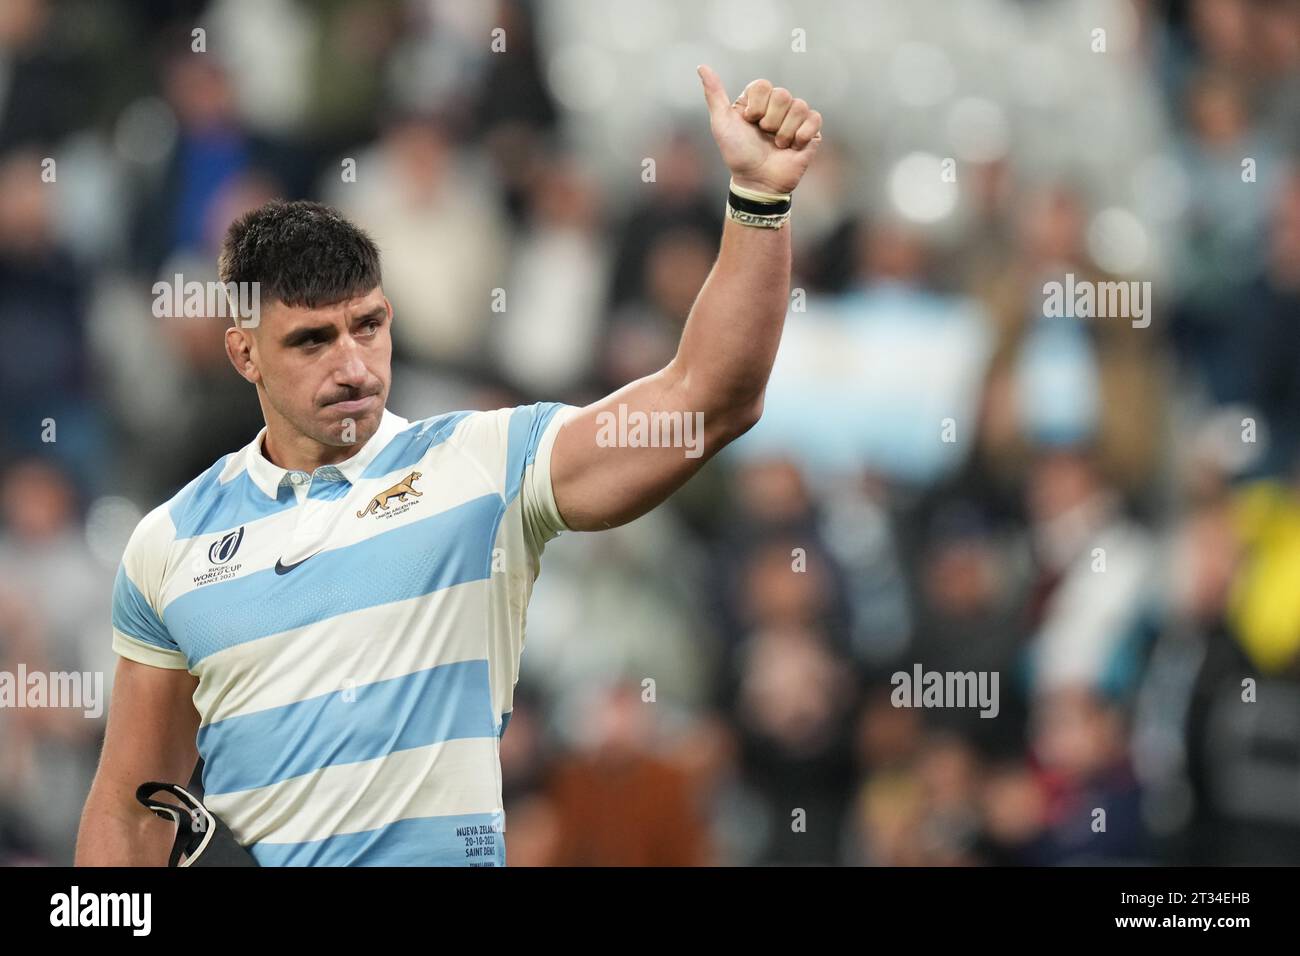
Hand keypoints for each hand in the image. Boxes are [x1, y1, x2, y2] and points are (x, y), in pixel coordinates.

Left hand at [697, 64, 822, 195]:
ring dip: (784, 132)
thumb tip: (702, 67)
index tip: (749, 121)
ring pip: (799, 106)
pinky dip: (802, 135)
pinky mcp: (811, 131)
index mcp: (757, 101)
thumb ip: (714, 94)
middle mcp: (777, 106)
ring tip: (777, 145)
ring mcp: (795, 118)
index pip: (763, 85)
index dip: (756, 105)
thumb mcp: (721, 123)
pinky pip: (815, 118)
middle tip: (765, 136)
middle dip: (770, 120)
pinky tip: (793, 146)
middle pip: (782, 94)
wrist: (758, 181)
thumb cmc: (738, 154)